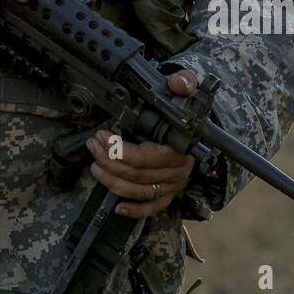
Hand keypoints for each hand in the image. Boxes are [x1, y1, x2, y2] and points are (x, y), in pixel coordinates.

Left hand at [85, 70, 198, 218]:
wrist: (199, 127)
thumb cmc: (188, 110)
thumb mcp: (187, 91)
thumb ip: (184, 83)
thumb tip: (178, 83)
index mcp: (180, 148)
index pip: (146, 156)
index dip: (119, 149)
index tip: (102, 136)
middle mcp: (177, 170)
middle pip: (137, 173)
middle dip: (109, 160)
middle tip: (94, 145)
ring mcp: (173, 184)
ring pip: (139, 190)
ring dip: (112, 181)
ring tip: (94, 165)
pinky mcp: (170, 194)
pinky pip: (153, 207)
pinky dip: (135, 210)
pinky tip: (118, 207)